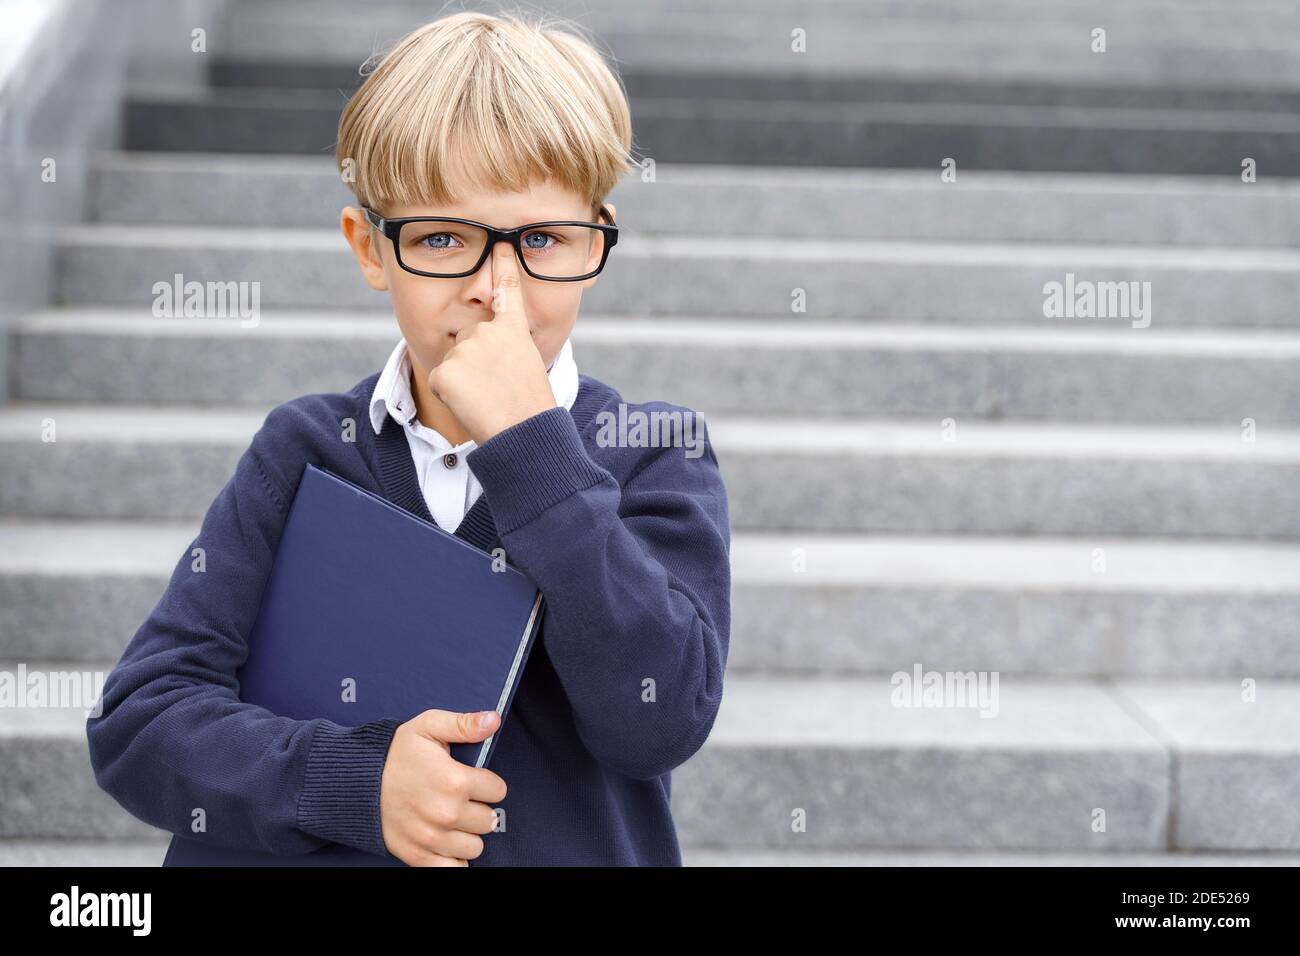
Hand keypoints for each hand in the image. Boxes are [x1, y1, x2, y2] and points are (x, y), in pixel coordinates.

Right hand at [378, 708, 506, 866]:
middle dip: (478, 808)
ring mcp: (433, 838)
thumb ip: (465, 724)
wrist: (355, 781)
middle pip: (488, 820)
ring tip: (451, 819)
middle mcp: (447, 813)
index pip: (498, 791)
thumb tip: (493, 720)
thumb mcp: (428, 726)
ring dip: (467, 834)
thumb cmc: (394, 753)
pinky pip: (454, 869)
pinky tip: (446, 842)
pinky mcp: (419, 857)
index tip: (472, 780)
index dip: (487, 783)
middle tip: (458, 799)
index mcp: (455, 781)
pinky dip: (454, 859)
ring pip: (475, 846)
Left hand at [426, 243, 557, 442]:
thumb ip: (505, 347)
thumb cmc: (530, 405)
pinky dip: (450, 395)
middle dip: (474, 361)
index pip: (507, 290)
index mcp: (514, 329)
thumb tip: (480, 347)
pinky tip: (470, 403)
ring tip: (486, 397)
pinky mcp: (445, 370)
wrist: (524, 430)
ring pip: (453, 361)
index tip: (502, 245)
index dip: (503, 266)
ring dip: (463, 380)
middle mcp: (487, 331)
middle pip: (468, 338)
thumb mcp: (527, 365)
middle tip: (496, 386)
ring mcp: (465, 348)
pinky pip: (440, 381)